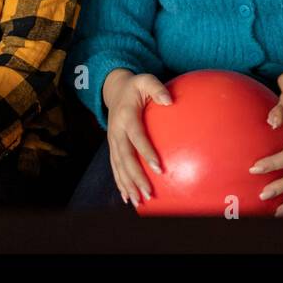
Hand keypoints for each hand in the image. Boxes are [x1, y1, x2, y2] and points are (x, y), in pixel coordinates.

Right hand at [101, 70, 171, 205]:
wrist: (114, 90)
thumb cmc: (136, 86)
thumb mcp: (146, 80)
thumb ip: (157, 88)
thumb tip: (170, 101)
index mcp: (126, 117)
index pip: (136, 137)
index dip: (146, 152)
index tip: (159, 168)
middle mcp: (116, 132)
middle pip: (125, 158)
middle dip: (135, 177)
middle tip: (148, 193)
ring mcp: (112, 141)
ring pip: (118, 167)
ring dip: (127, 185)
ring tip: (138, 202)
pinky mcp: (112, 147)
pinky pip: (115, 167)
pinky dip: (120, 183)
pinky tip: (128, 198)